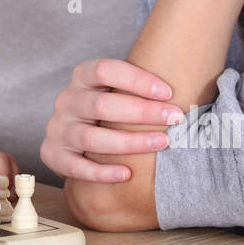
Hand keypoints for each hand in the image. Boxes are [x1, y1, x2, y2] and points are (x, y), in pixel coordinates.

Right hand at [41, 58, 179, 182]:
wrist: (71, 136)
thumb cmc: (108, 109)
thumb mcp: (115, 89)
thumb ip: (138, 86)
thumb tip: (190, 85)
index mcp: (82, 77)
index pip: (105, 70)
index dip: (137, 80)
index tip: (168, 92)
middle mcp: (67, 100)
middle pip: (101, 105)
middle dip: (142, 112)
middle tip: (175, 118)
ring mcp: (58, 128)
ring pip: (91, 137)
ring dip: (129, 141)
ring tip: (161, 143)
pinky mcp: (53, 154)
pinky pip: (76, 166)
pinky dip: (102, 172)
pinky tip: (127, 174)